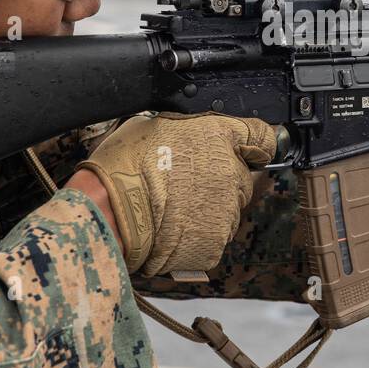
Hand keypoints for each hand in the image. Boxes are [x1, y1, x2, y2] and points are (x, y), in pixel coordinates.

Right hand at [75, 113, 275, 275]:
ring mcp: (226, 211)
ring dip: (208, 211)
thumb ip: (185, 131)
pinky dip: (197, 237)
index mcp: (217, 136)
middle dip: (220, 182)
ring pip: (228, 211)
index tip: (253, 151)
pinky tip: (171, 231)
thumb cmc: (121, 166)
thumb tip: (189, 136)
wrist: (108, 212)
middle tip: (185, 186)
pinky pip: (213, 238)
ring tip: (171, 211)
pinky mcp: (215, 243)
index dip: (256, 144)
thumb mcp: (152, 124)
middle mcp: (230, 172)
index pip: (260, 136)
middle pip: (242, 179)